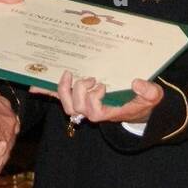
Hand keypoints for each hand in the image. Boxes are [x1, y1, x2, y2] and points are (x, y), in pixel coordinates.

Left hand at [30, 71, 163, 124]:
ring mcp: (84, 106)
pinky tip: (33, 86)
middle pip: (74, 109)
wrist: (138, 107)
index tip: (102, 85)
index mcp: (109, 112)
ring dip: (63, 90)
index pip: (93, 112)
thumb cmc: (144, 102)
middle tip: (89, 78)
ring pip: (65, 105)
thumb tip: (137, 83)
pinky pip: (59, 98)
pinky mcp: (78, 98)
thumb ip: (149, 91)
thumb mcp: (153, 96)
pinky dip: (46, 92)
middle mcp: (93, 112)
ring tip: (70, 74)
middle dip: (78, 91)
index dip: (93, 99)